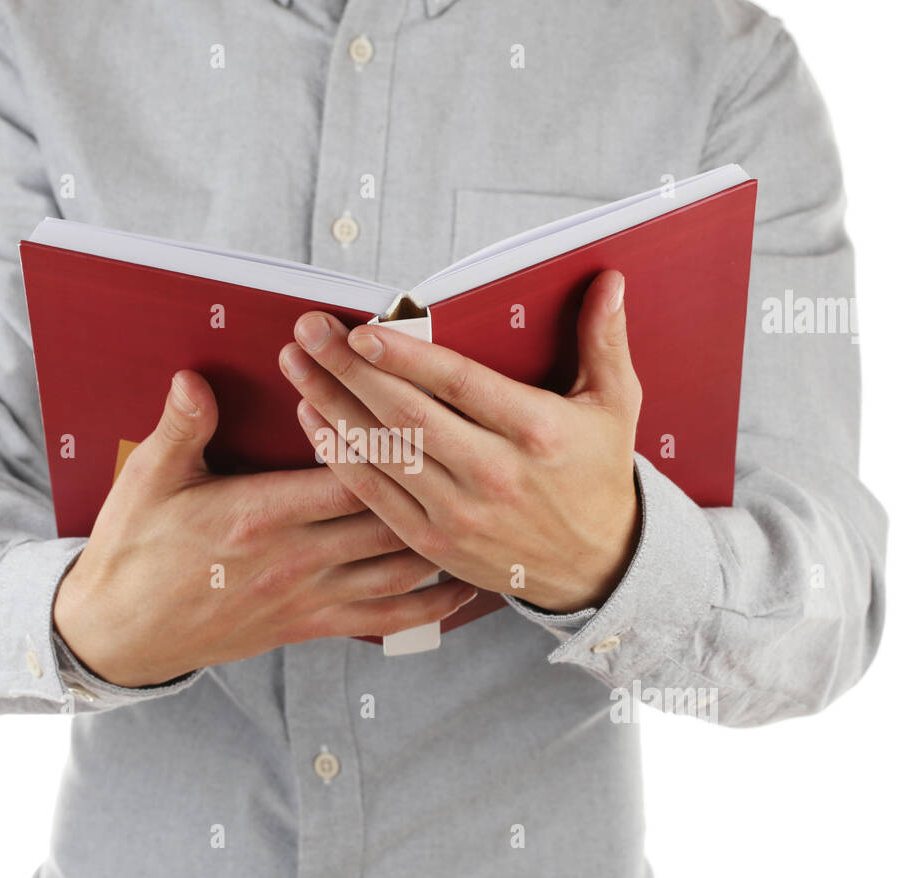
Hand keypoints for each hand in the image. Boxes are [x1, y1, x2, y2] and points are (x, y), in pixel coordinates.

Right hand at [53, 371, 478, 686]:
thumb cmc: (134, 552)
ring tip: (476, 506)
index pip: (345, 469)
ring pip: (399, 567)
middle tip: (470, 448)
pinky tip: (459, 587)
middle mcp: (296, 558)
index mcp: (260, 513)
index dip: (385, 435)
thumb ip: (182, 428)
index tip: (415, 404)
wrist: (121, 633)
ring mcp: (309, 597)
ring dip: (441, 536)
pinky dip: (429, 606)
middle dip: (428, 476)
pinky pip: (385, 621)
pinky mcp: (310, 626)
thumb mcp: (147, 481)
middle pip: (386, 512)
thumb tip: (195, 378)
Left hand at [277, 269, 640, 613]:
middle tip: (308, 332)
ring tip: (296, 365)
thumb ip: (603, 341)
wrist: (597, 567)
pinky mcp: (435, 544)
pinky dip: (340, 457)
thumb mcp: (614, 406)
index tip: (361, 331)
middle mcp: (494, 475)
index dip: (405, 357)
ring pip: (383, 453)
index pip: (459, 385)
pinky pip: (375, 496)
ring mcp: (460, 514)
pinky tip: (312, 420)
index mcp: (536, 431)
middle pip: (406, 415)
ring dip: (331, 406)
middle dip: (347, 370)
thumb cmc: (599, 475)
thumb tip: (608, 278)